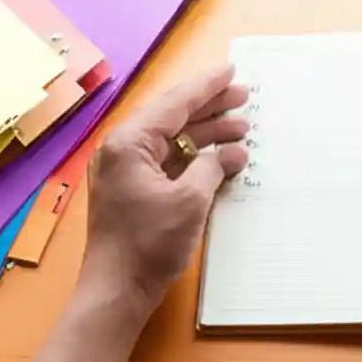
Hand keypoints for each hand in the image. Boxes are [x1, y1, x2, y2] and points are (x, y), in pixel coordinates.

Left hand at [81, 64, 248, 312]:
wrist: (117, 290)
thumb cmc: (149, 244)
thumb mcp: (190, 201)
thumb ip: (211, 167)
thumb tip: (229, 153)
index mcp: (129, 143)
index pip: (174, 104)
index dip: (206, 87)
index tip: (231, 71)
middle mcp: (123, 150)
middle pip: (173, 118)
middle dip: (210, 108)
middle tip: (243, 97)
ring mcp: (126, 171)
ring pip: (173, 141)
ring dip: (206, 135)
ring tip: (241, 130)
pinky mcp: (134, 191)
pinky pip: (169, 162)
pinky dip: (195, 159)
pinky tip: (221, 160)